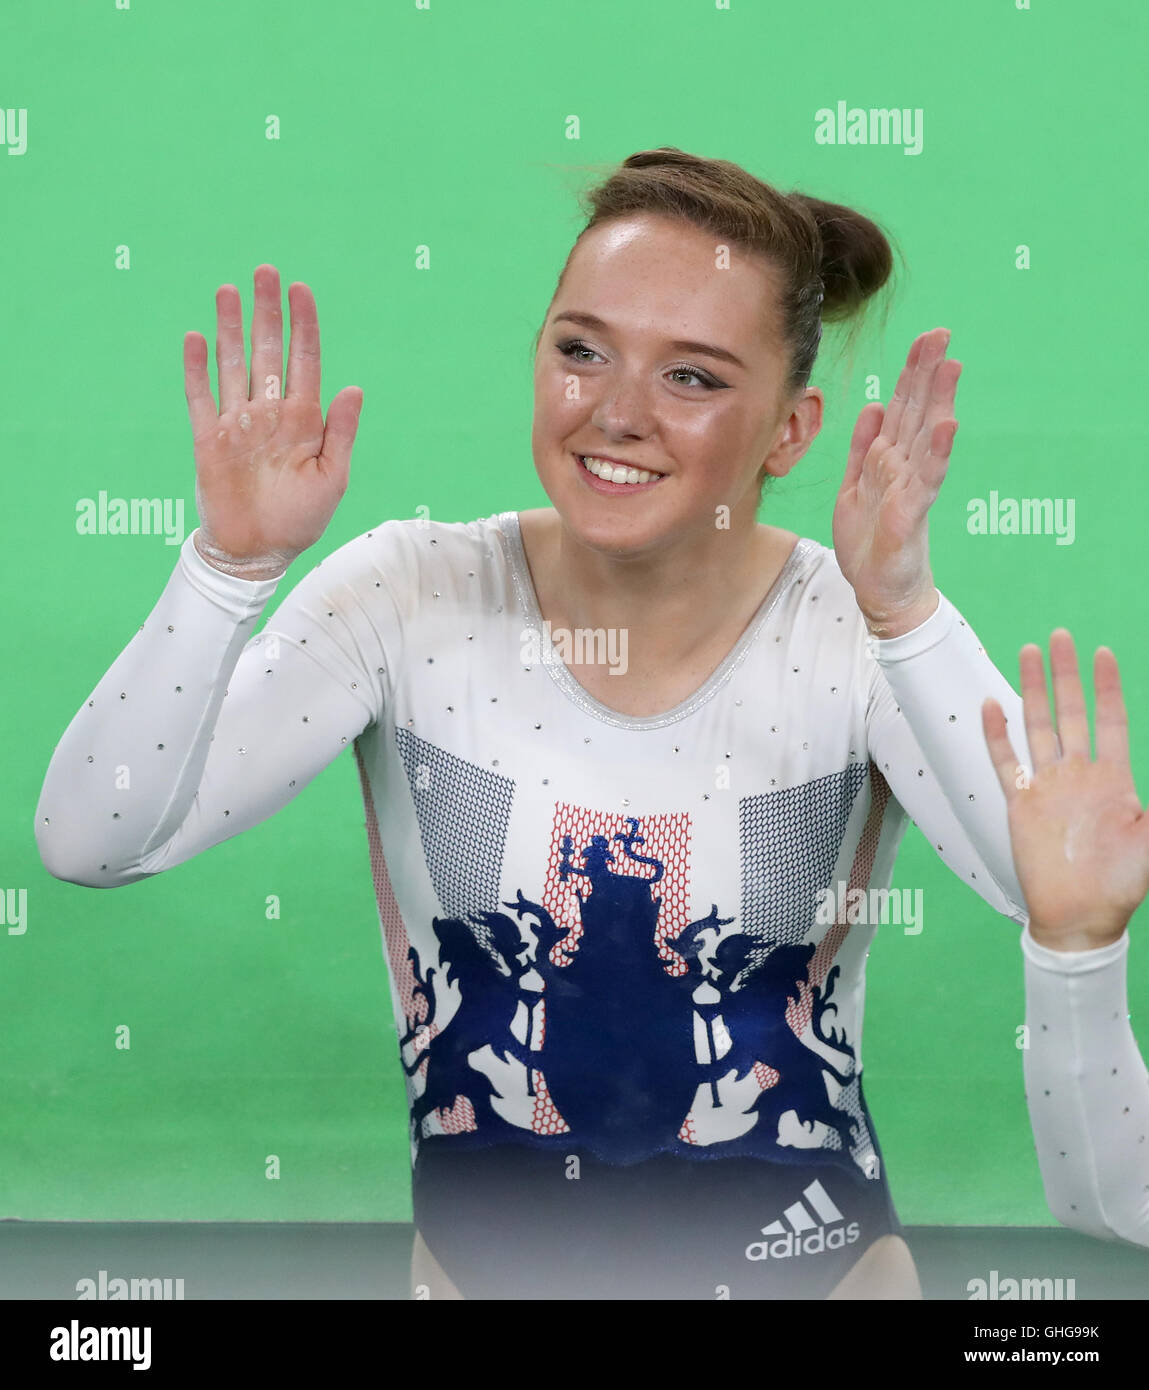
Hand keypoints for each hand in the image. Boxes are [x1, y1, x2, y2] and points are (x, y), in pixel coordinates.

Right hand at [183, 264, 362, 576]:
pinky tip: (197, 337)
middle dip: (267, 312)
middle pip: (267, 352)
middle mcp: (270, 413)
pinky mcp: (208, 438)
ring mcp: (238, 423)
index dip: (304, 326)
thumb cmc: (300, 519)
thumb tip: (354, 386)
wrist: (258, 552)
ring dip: (231, 328)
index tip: (302, 290)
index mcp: (304, 420)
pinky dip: (197, 369)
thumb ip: (340, 432)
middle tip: (266, 271)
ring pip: (233, 364)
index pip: (304, 361)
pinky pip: (200, 397)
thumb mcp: (331, 479)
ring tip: (230, 291)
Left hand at [832, 327, 960, 636]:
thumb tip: (872, 407)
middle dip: (927, 373)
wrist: (880, 589)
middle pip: (917, 412)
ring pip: (926, 436)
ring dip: (938, 400)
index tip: (924, 338)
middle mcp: (905, 467)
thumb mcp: (855, 486)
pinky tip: (948, 424)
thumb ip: (863, 448)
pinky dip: (937, 451)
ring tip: (950, 365)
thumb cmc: (871, 541)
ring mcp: (912, 487)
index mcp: (889, 459)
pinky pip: (926, 477)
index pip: (901, 408)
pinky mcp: (912, 511)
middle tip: (940, 333)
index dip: (911, 374)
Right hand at [981, 631, 1148, 951]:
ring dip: (1033, 691)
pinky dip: (998, 735)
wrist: (1082, 919)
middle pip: (1070, 713)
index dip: (1108, 688)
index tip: (1105, 654)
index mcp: (1113, 779)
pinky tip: (991, 706)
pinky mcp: (1022, 805)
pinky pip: (1007, 762)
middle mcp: (1078, 775)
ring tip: (1029, 654)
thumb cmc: (1123, 886)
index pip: (1110, 721)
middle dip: (1067, 674)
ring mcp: (1049, 787)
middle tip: (1061, 637)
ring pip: (1037, 726)